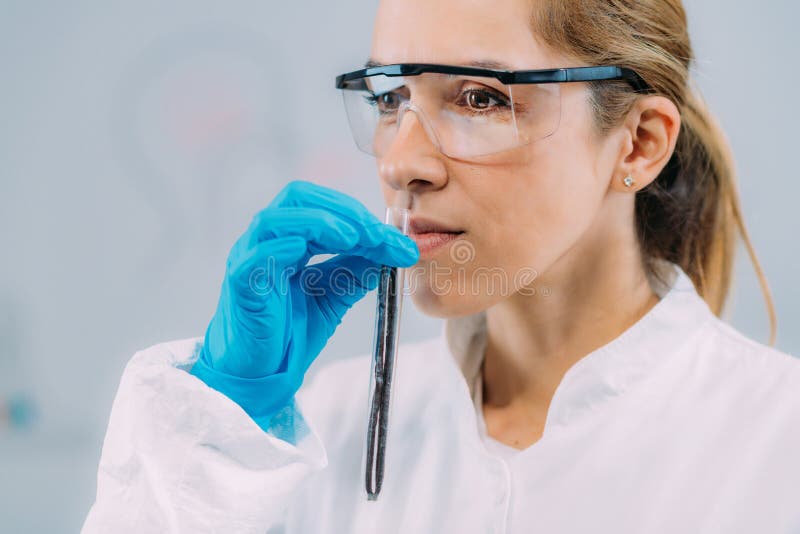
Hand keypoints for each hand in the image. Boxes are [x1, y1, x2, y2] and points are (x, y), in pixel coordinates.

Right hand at [190, 180, 418, 429]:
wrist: (260, 375)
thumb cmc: (288, 334)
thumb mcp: (333, 296)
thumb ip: (356, 271)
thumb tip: (390, 249)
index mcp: (288, 240)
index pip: (322, 207)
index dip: (359, 216)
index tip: (396, 239)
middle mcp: (266, 242)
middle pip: (297, 198)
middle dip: (342, 210)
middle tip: (376, 233)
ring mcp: (249, 260)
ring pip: (274, 220)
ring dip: (318, 222)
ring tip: (353, 238)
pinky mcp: (241, 286)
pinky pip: (256, 257)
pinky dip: (281, 248)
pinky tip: (305, 250)